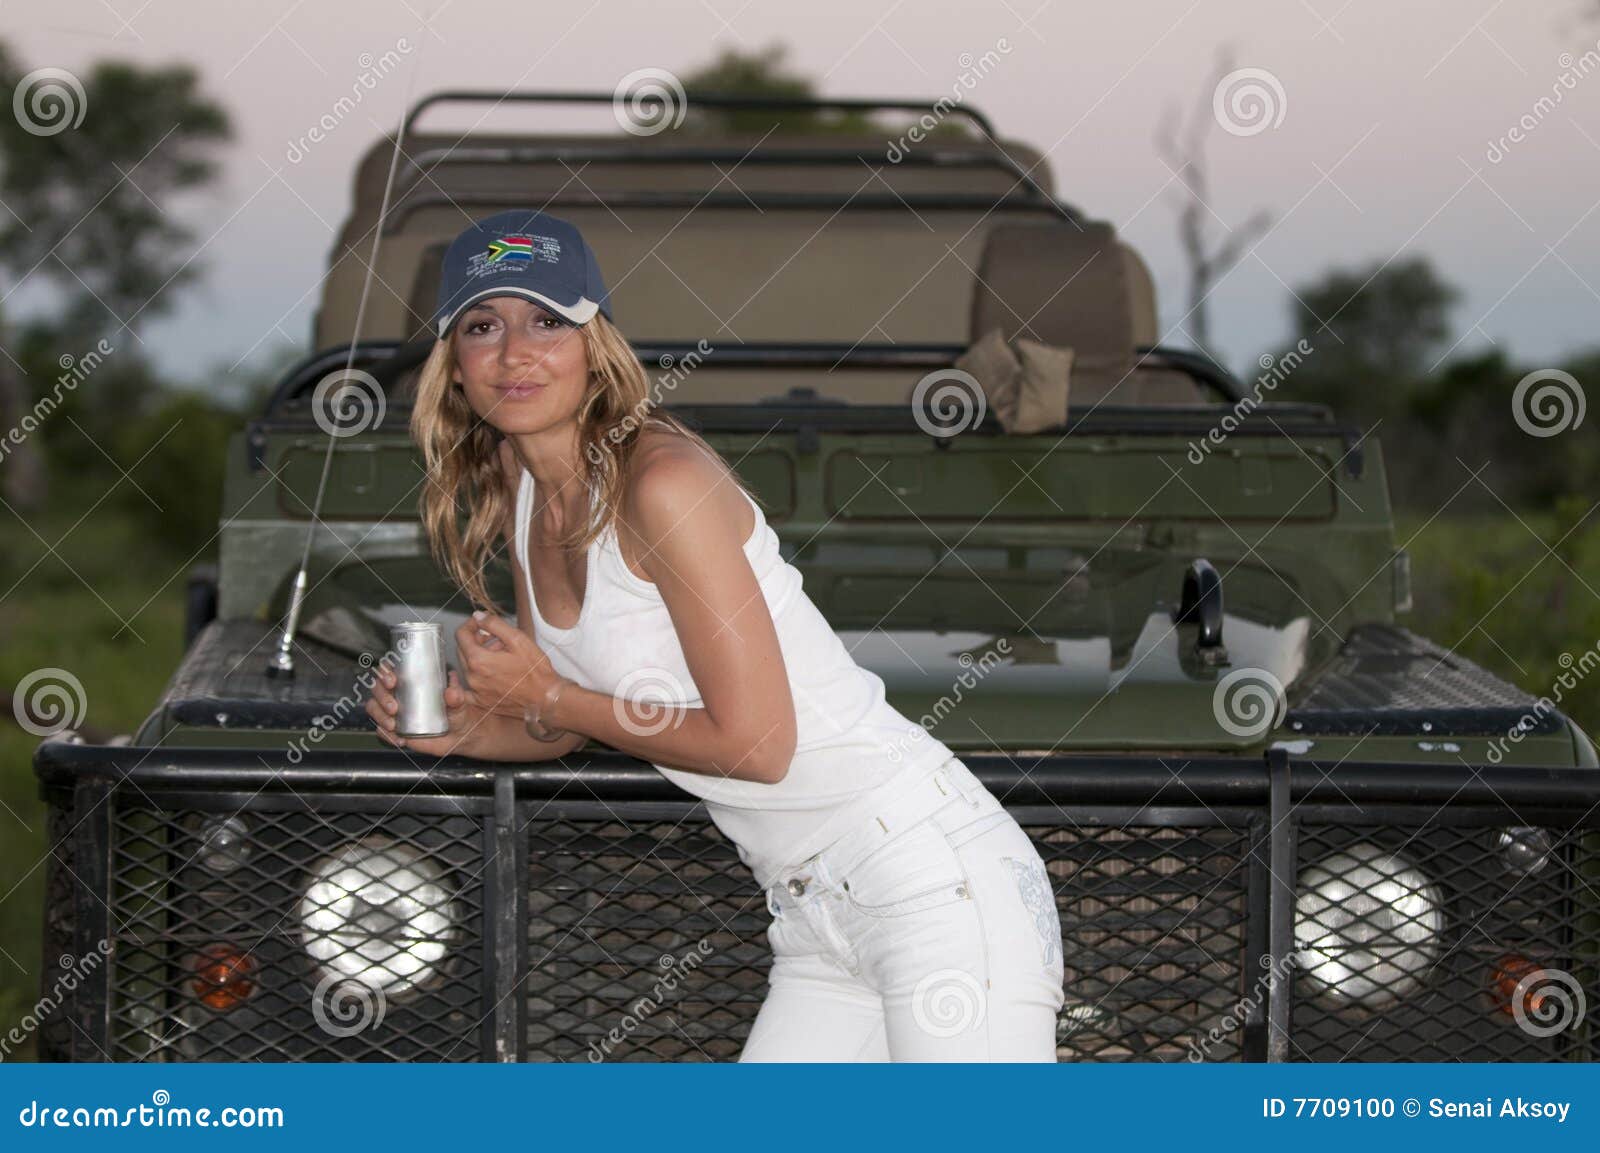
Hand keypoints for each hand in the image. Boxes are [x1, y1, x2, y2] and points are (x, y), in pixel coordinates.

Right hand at [364, 662, 494, 756]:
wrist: (458, 737)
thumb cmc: (457, 712)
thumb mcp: (459, 703)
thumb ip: (457, 697)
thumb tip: (452, 692)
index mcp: (413, 679)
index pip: (391, 668)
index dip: (385, 672)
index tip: (392, 681)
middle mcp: (400, 692)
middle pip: (377, 687)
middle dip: (381, 696)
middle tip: (394, 708)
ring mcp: (395, 710)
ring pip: (374, 707)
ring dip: (380, 715)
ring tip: (393, 725)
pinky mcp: (394, 727)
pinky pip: (381, 729)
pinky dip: (385, 734)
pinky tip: (399, 739)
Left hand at [455, 611, 568, 722]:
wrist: (546, 698)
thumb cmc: (536, 671)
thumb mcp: (518, 640)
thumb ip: (494, 624)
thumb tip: (478, 616)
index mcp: (479, 660)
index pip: (461, 635)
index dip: (470, 624)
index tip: (481, 622)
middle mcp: (473, 677)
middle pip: (462, 650)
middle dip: (476, 640)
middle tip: (496, 639)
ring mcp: (476, 691)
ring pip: (468, 665)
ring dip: (479, 656)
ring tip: (501, 656)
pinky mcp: (481, 701)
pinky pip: (468, 687)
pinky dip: (475, 675)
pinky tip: (489, 673)